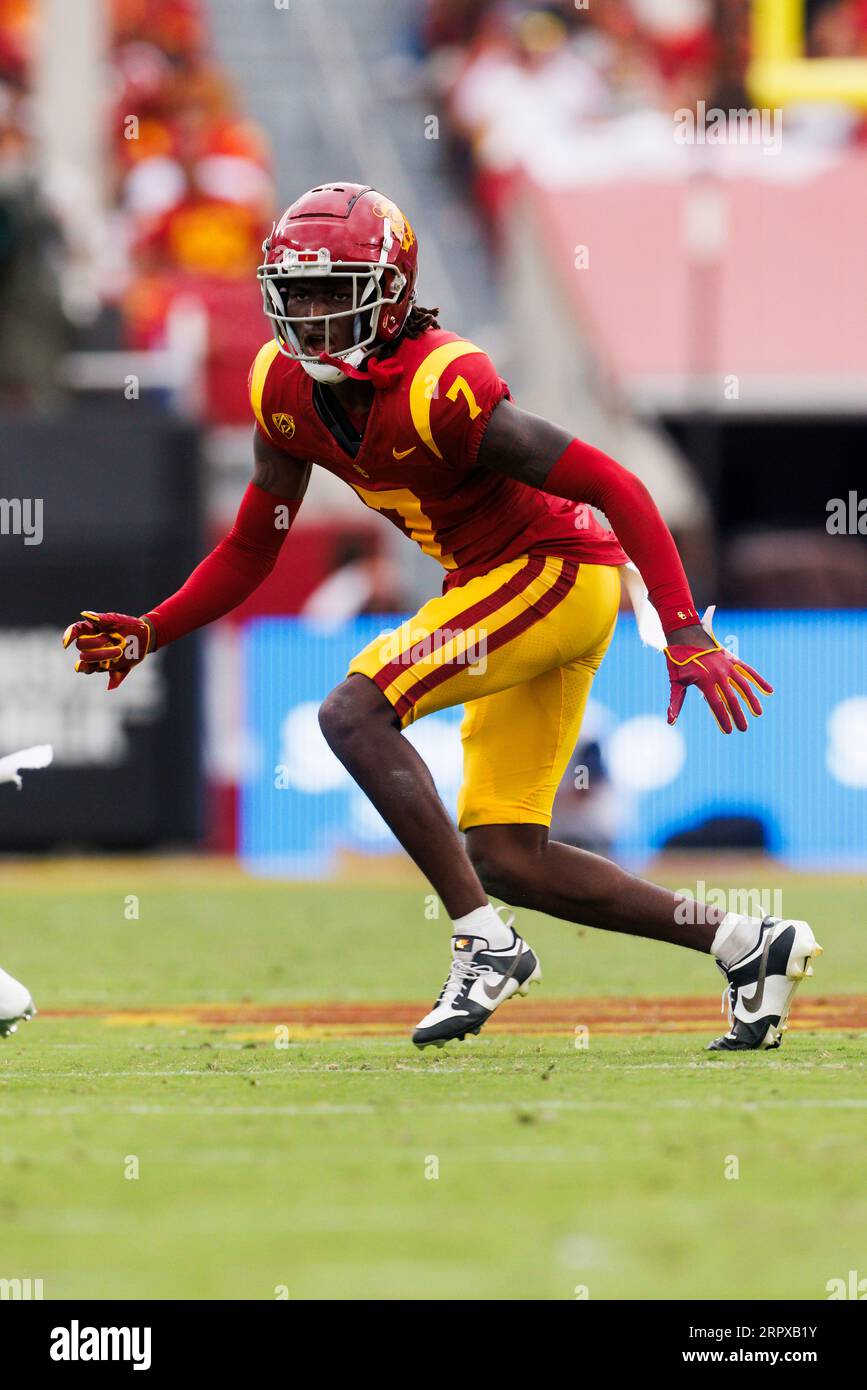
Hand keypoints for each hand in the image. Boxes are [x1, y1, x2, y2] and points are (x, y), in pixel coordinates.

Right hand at [62, 611, 153, 690]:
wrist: (143, 639)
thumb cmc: (128, 625)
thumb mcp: (117, 620)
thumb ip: (101, 618)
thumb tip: (84, 614)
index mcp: (91, 628)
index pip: (75, 630)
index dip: (68, 635)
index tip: (66, 644)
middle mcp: (90, 642)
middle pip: (82, 646)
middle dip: (95, 645)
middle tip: (114, 643)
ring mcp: (95, 655)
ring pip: (86, 660)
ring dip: (100, 657)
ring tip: (118, 652)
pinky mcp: (102, 666)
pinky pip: (91, 670)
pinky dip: (95, 673)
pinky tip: (101, 676)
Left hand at [664, 608, 772, 733]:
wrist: (685, 636)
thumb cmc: (678, 662)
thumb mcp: (675, 682)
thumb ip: (676, 702)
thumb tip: (670, 722)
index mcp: (704, 680)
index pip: (716, 704)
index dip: (723, 718)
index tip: (729, 730)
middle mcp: (718, 674)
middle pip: (731, 698)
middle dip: (738, 714)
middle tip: (744, 728)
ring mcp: (727, 666)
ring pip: (743, 685)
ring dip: (751, 700)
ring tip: (758, 713)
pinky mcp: (732, 660)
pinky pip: (748, 671)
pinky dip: (759, 680)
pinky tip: (769, 690)